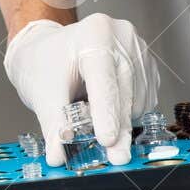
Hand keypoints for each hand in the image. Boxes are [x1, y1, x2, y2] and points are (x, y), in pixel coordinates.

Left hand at [4, 15, 160, 166]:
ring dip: (123, 121)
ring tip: (95, 118)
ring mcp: (138, 49)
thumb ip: (54, 124)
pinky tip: (110, 111)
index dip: (106, 112)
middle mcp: (121, 36)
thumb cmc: (44, 62)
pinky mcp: (146, 65)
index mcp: (94, 33)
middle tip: (115, 156)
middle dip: (119, 127)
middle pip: (124, 90)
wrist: (48, 48)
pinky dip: (130, 113)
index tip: (107, 140)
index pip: (103, 78)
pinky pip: (146, 98)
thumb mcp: (43, 92)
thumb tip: (59, 156)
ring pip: (139, 98)